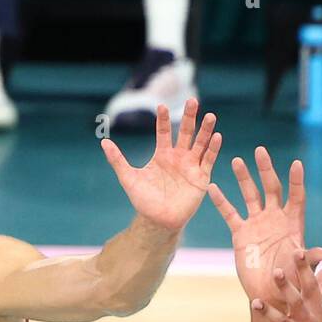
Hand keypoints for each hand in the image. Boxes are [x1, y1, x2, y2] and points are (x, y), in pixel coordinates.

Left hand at [100, 98, 221, 231]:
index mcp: (162, 155)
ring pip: (200, 144)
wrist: (158, 221)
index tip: (161, 106)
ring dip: (206, 130)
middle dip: (189, 117)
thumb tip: (103, 143)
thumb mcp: (128, 178)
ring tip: (210, 115)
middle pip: (186, 132)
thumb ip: (117, 160)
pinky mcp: (201, 178)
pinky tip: (217, 136)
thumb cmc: (144, 201)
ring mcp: (191, 166)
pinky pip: (208, 160)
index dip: (163, 119)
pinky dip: (213, 149)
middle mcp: (178, 158)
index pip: (164, 132)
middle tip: (192, 100)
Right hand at [210, 147, 321, 300]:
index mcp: (292, 224)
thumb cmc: (290, 282)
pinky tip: (212, 187)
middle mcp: (275, 219)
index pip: (296, 197)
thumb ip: (309, 258)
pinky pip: (230, 214)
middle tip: (260, 151)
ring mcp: (257, 224)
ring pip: (250, 195)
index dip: (297, 182)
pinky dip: (221, 202)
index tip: (296, 164)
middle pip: (271, 188)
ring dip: (243, 178)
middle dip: (266, 170)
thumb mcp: (300, 269)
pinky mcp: (240, 234)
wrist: (269, 294)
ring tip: (236, 160)